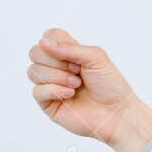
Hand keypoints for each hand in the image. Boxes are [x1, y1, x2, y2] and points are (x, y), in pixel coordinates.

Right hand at [27, 28, 151, 151]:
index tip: (77, 57)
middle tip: (78, 72)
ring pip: (33, 72)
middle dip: (57, 62)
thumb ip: (69, 47)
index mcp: (67, 54)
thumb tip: (42, 42)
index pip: (47, 38)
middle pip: (35, 53)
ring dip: (58, 77)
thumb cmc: (111, 86)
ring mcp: (50, 85)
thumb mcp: (96, 58)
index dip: (58, 44)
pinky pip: (37, 91)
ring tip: (77, 84)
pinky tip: (70, 94)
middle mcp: (56, 68)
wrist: (117, 113)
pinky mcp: (48, 103)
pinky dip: (54, 90)